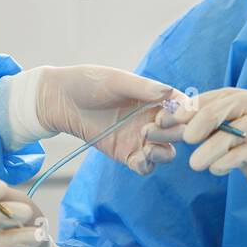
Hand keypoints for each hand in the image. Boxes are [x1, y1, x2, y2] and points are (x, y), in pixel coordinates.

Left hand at [37, 65, 184, 174]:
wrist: (60, 100)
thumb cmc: (88, 82)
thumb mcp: (115, 80)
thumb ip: (142, 88)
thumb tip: (168, 93)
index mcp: (154, 97)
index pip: (182, 106)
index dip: (186, 113)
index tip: (179, 115)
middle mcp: (151, 118)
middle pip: (178, 132)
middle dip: (174, 134)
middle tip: (153, 128)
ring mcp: (140, 138)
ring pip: (166, 152)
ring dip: (163, 152)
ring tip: (147, 147)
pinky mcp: (125, 153)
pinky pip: (145, 166)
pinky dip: (147, 165)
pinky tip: (139, 159)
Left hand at [160, 88, 246, 237]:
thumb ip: (231, 139)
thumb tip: (188, 129)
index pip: (232, 95)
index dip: (201, 104)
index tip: (175, 119)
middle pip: (236, 102)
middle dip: (203, 117)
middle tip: (182, 137)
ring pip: (243, 126)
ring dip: (212, 145)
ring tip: (194, 164)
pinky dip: (230, 158)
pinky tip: (216, 170)